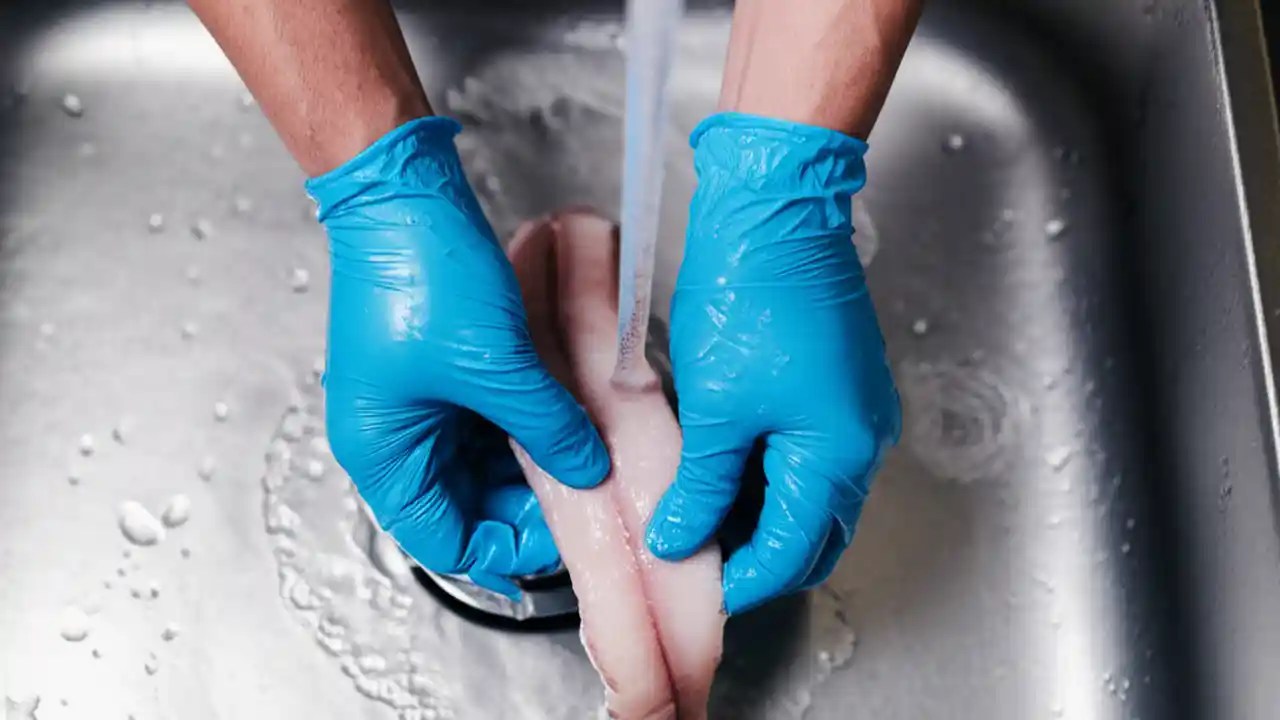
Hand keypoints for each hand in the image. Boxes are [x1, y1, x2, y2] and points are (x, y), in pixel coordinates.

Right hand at [307, 118, 609, 596]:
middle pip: (465, 503)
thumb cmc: (420, 276)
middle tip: (584, 485)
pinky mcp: (434, 369)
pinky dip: (520, 421)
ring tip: (580, 446)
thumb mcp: (497, 366)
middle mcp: (391, 438)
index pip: (446, 541)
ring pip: (480, 460)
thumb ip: (549, 426)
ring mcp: (413, 403)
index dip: (506, 547)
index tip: (564, 532)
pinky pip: (482, 417)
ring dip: (529, 456)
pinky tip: (561, 410)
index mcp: (384, 455)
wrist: (399, 193)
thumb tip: (589, 467)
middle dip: (526, 499)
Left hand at [646, 113, 900, 613]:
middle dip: (761, 556)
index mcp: (839, 455)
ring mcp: (855, 412)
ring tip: (699, 515)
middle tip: (699, 561)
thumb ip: (700, 484)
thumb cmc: (751, 295)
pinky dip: (769, 476)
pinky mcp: (837, 384)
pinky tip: (721, 470)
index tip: (695, 590)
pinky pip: (809, 455)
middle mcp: (862, 442)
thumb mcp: (715, 406)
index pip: (793, 551)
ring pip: (811, 495)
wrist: (775, 208)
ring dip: (762, 515)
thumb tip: (678, 538)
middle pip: (814, 532)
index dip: (743, 580)